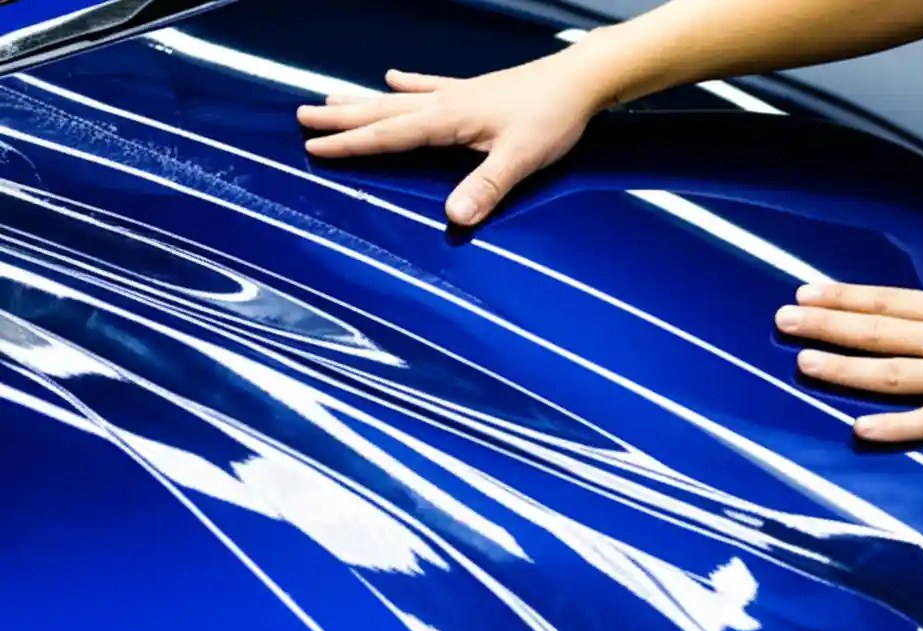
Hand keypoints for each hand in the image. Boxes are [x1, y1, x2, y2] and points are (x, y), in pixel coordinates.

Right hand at [298, 53, 610, 225]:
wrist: (579, 80)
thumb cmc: (552, 118)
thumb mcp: (519, 159)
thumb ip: (486, 189)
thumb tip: (454, 219)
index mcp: (448, 120)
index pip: (389, 135)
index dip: (351, 144)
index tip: (314, 148)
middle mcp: (446, 103)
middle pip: (382, 111)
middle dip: (342, 118)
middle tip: (302, 118)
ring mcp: (458, 94)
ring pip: (398, 99)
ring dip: (363, 101)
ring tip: (331, 100)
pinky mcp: (475, 91)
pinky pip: (430, 86)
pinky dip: (409, 84)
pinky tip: (394, 77)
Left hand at [775, 219, 922, 441]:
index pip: (884, 301)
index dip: (840, 298)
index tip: (803, 294)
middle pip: (875, 333)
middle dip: (825, 328)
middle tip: (782, 322)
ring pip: (891, 375)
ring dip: (844, 370)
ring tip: (803, 365)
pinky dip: (894, 426)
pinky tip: (859, 427)